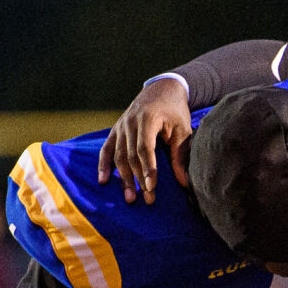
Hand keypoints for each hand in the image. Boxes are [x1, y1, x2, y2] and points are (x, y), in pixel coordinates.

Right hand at [98, 77, 192, 204]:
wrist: (162, 89)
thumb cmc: (175, 111)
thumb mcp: (183, 129)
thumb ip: (180, 154)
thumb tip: (184, 182)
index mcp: (148, 119)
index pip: (145, 148)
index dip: (148, 169)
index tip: (152, 187)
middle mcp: (130, 122)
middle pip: (131, 155)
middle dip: (139, 179)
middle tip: (147, 199)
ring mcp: (121, 125)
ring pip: (119, 156)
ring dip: (124, 178)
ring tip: (130, 198)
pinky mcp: (116, 129)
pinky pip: (106, 149)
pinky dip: (103, 165)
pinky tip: (103, 181)